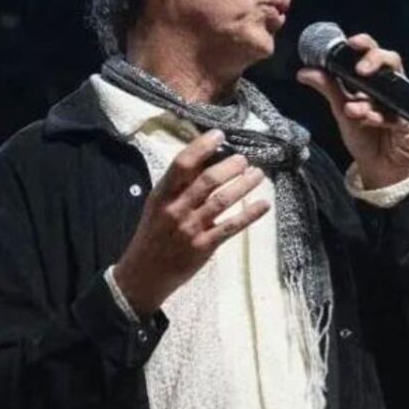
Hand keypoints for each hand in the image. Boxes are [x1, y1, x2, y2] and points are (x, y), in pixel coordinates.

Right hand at [112, 129, 268, 315]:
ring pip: (222, 201)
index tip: (219, 135)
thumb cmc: (153, 234)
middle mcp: (176, 209)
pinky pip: (231, 227)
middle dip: (230, 166)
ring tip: (258, 174)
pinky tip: (264, 204)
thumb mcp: (157, 205)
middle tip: (245, 160)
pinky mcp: (204, 246)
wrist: (143, 274)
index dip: (202, 146)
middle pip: (207, 180)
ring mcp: (190, 228)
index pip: (182, 164)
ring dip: (244, 185)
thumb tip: (204, 159)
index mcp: (162, 194)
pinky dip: (250, 214)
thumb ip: (178, 185)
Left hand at [296, 33, 408, 188]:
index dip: (364, 44)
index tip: (351, 42)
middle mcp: (390, 88)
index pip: (372, 53)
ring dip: (369, 99)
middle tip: (360, 69)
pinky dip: (379, 118)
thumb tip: (305, 71)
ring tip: (351, 109)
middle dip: (375, 60)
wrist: (379, 167)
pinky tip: (368, 120)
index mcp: (374, 80)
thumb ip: (327, 88)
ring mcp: (401, 105)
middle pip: (391, 61)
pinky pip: (395, 116)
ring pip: (392, 89)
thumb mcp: (341, 110)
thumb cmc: (365, 136)